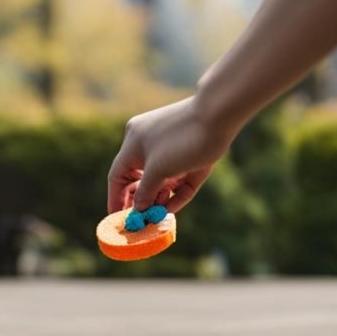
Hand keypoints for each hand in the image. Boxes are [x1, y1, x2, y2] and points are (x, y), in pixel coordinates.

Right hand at [107, 96, 237, 213]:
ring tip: (160, 215)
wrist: (220, 114)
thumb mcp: (159, 170)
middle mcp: (148, 144)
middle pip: (139, 180)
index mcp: (133, 143)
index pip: (117, 176)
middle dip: (142, 201)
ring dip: (160, 198)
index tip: (116, 219)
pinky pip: (179, 179)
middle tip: (142, 221)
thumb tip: (138, 211)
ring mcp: (171, 149)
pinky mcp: (191, 155)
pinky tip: (173, 208)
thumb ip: (144, 193)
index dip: (116, 199)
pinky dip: (176, 193)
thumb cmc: (183, 139)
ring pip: (161, 180)